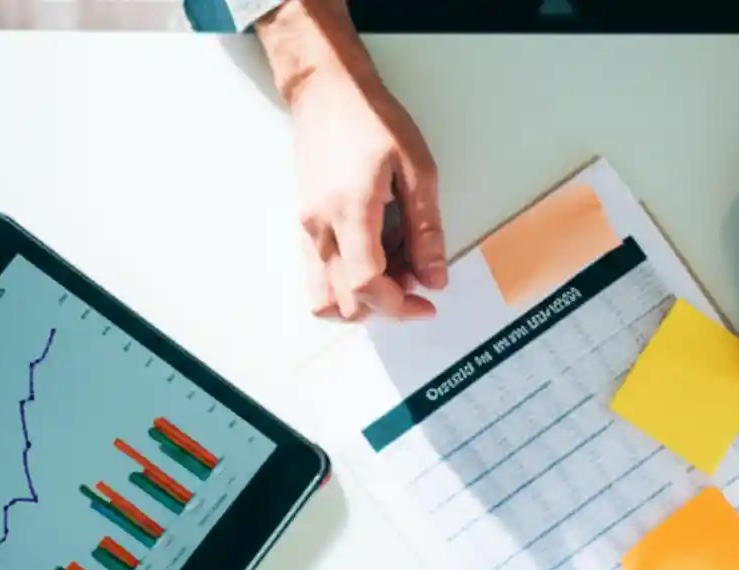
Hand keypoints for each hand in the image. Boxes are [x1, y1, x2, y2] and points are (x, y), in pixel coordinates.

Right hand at [257, 0, 446, 320]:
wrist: (326, 93)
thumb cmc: (371, 120)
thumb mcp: (416, 170)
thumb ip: (426, 231)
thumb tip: (434, 278)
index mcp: (350, 212)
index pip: (366, 286)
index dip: (399, 306)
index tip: (427, 303)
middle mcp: (320, 228)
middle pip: (344, 303)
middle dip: (385, 306)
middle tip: (417, 282)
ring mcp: (306, 230)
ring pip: (323, 298)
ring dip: (360, 303)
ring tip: (393, 276)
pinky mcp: (303, 226)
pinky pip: (317, 277)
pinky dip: (345, 286)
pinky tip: (374, 261)